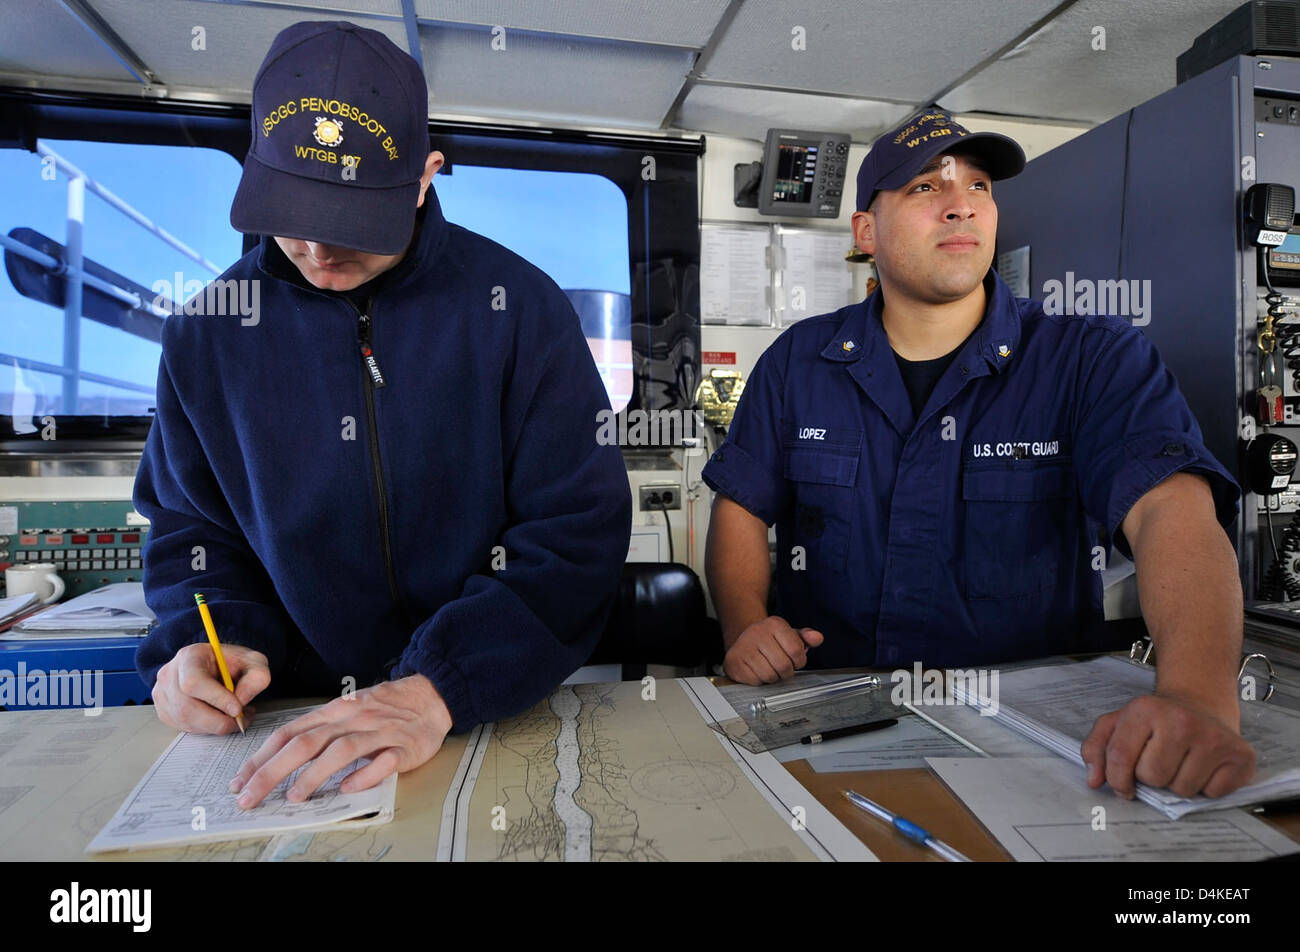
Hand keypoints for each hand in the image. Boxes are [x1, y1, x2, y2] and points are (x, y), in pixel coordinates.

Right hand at [152, 642, 269, 734]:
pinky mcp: (164, 712)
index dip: (216, 698)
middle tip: (242, 717)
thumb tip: (242, 701)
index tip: (238, 708)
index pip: (194, 682)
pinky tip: (218, 716)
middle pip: (187, 708)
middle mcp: (170, 675)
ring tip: (234, 715)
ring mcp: (163, 695)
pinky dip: (207, 728)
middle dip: (219, 719)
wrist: (214, 666)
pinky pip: (186, 728)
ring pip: (188, 722)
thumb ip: (256, 676)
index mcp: (189, 657)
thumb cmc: (231, 663)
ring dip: (216, 725)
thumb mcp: (252, 661)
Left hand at [229, 674, 452, 808]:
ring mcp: (378, 733)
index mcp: (333, 712)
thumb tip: (281, 757)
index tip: (239, 781)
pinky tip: (348, 789)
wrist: (431, 695)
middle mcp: (351, 720)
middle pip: (305, 743)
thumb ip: (319, 731)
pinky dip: (364, 776)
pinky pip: (382, 762)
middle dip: (271, 772)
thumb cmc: (385, 708)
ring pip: (340, 751)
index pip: (289, 733)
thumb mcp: (346, 711)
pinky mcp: (403, 747)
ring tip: (294, 797)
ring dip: (313, 775)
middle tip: (249, 798)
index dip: (261, 758)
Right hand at [723, 616, 823, 684]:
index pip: (797, 650)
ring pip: (769, 675)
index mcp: (774, 624)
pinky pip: (755, 681)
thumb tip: (817, 638)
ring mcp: (744, 647)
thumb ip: (806, 637)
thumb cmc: (770, 641)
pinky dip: (759, 681)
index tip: (794, 660)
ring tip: (768, 668)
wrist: (742, 640)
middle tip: (781, 667)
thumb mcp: (789, 635)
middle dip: (786, 672)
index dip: (799, 661)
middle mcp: (757, 632)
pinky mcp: (734, 662)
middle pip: (784, 666)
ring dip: (773, 677)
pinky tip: (756, 670)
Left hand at [1080, 693, 1255, 798]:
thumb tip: (1094, 781)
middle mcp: (1181, 720)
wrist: (1199, 704)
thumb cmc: (1154, 720)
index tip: (1122, 785)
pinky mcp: (1240, 755)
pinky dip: (1206, 788)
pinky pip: (1212, 793)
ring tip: (1181, 762)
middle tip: (1159, 761)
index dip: (1117, 779)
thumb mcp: (1117, 724)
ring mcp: (1213, 737)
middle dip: (1151, 778)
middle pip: (1152, 777)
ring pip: (1182, 789)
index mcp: (1145, 709)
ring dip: (1177, 784)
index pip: (1120, 758)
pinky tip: (1203, 767)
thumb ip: (1096, 748)